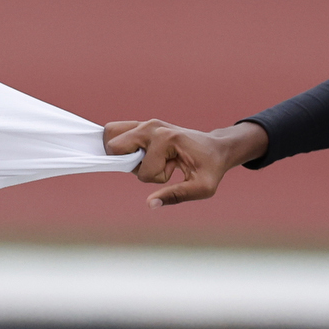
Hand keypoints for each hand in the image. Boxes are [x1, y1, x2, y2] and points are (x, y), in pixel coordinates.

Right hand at [103, 119, 267, 206]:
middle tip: (156, 164)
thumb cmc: (210, 168)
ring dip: (126, 155)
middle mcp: (152, 126)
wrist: (216, 148)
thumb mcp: (202, 187)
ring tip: (150, 157)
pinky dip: (123, 147)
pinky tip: (142, 152)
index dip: (157, 178)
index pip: (143, 171)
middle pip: (115, 147)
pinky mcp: (143, 124)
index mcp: (166, 139)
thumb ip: (175, 196)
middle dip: (133, 165)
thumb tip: (150, 204)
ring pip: (112, 138)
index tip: (174, 170)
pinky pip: (116, 133)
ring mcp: (146, 123)